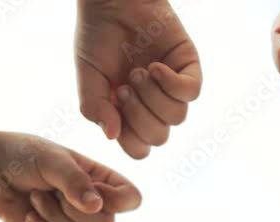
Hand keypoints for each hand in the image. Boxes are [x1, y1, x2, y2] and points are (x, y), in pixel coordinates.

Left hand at [0, 132, 141, 221]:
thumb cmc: (24, 156)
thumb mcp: (51, 158)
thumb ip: (75, 181)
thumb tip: (96, 207)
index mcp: (102, 181)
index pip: (131, 199)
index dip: (116, 200)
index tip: (91, 189)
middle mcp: (93, 206)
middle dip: (74, 207)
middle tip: (52, 189)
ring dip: (53, 216)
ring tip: (35, 196)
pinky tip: (29, 216)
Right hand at [76, 0, 200, 158]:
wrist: (111, 2)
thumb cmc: (98, 38)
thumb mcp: (88, 77)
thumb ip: (95, 109)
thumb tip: (113, 136)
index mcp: (130, 114)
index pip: (140, 148)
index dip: (129, 138)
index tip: (113, 107)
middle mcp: (154, 105)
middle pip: (159, 137)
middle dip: (139, 114)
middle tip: (123, 86)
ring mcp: (172, 88)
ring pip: (176, 117)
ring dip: (153, 97)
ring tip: (137, 71)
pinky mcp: (188, 68)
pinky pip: (191, 93)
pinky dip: (171, 84)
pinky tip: (155, 67)